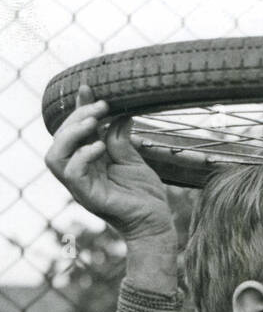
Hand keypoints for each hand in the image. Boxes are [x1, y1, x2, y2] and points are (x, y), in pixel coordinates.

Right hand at [45, 83, 174, 241]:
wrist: (157, 223)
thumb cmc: (146, 195)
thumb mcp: (133, 159)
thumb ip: (120, 138)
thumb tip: (121, 112)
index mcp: (88, 160)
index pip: (74, 130)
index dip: (78, 108)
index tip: (88, 88)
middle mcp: (80, 171)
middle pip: (60, 139)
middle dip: (76, 117)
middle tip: (100, 106)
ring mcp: (81, 185)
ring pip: (55, 155)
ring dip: (70, 135)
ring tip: (92, 123)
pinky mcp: (88, 197)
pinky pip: (72, 173)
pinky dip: (82, 156)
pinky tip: (99, 147)